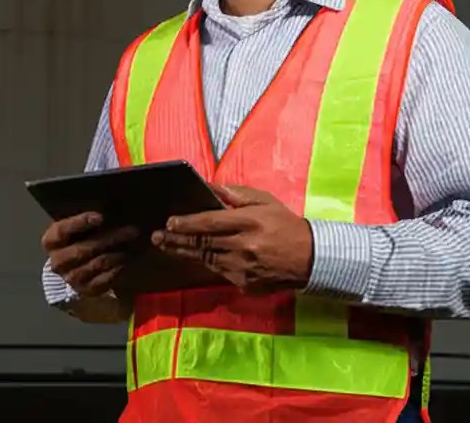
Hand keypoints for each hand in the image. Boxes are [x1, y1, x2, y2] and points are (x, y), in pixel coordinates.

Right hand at [42, 212, 139, 297]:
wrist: (77, 265)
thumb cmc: (79, 237)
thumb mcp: (76, 226)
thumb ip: (85, 219)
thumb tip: (106, 210)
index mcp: (50, 242)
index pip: (62, 231)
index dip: (80, 223)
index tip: (100, 217)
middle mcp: (57, 263)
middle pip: (83, 249)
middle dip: (110, 238)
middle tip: (132, 230)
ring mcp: (71, 278)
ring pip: (97, 264)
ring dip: (118, 253)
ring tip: (134, 243)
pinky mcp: (87, 290)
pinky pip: (106, 279)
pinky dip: (119, 267)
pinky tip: (129, 258)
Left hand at [150, 185, 312, 293]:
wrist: (312, 258)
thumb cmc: (286, 225)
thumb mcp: (265, 201)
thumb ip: (236, 194)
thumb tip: (210, 186)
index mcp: (250, 222)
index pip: (210, 223)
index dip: (188, 224)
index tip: (170, 222)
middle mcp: (244, 246)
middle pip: (203, 243)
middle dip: (177, 239)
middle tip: (157, 236)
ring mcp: (244, 268)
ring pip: (207, 259)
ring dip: (186, 252)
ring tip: (166, 245)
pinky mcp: (246, 283)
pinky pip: (220, 272)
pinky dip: (207, 262)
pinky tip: (194, 256)